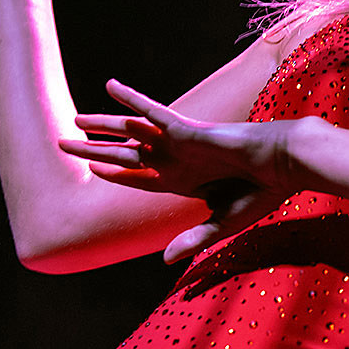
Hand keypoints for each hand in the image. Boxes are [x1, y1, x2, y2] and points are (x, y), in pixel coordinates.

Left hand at [58, 80, 301, 261]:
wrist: (285, 165)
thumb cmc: (262, 193)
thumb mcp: (223, 222)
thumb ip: (193, 238)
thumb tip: (165, 261)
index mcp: (184, 181)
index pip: (139, 178)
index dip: (115, 174)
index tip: (94, 169)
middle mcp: (176, 159)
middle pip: (125, 154)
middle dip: (95, 149)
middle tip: (63, 143)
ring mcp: (180, 142)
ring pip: (131, 132)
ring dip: (103, 124)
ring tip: (76, 119)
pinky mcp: (188, 128)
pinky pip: (153, 111)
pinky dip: (131, 100)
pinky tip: (110, 87)